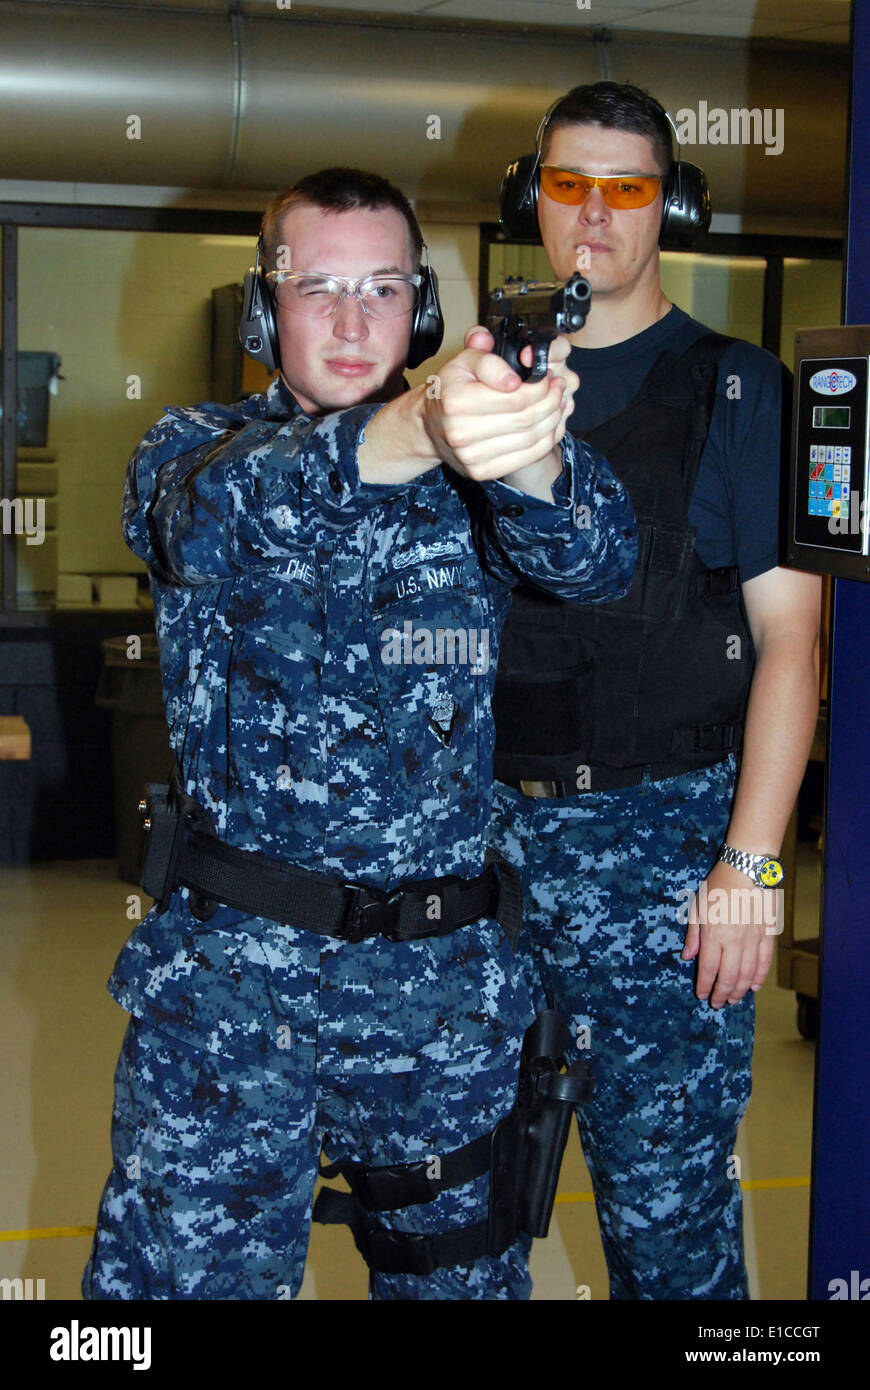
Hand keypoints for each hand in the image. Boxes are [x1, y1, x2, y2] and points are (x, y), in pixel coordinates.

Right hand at [422, 327, 578, 484]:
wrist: (432, 426)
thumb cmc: (451, 390)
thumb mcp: (464, 362)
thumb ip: (487, 359)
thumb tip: (513, 379)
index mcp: (457, 402)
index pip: (515, 398)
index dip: (540, 388)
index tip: (549, 377)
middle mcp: (461, 433)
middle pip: (525, 420)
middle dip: (551, 402)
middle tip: (559, 389)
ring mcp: (472, 457)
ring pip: (530, 440)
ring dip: (552, 421)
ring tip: (558, 405)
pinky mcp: (482, 472)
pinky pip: (526, 458)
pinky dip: (546, 441)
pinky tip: (551, 426)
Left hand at [681, 859, 778, 1007]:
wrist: (748, 870)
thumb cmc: (719, 885)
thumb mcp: (698, 906)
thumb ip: (693, 934)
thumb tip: (688, 957)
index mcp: (714, 934)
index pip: (708, 969)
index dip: (705, 986)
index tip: (702, 995)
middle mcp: (734, 941)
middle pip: (729, 977)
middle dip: (721, 994)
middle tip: (717, 1003)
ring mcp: (753, 939)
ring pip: (748, 975)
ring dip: (740, 990)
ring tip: (732, 999)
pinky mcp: (767, 936)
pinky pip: (764, 963)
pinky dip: (759, 978)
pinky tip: (754, 987)